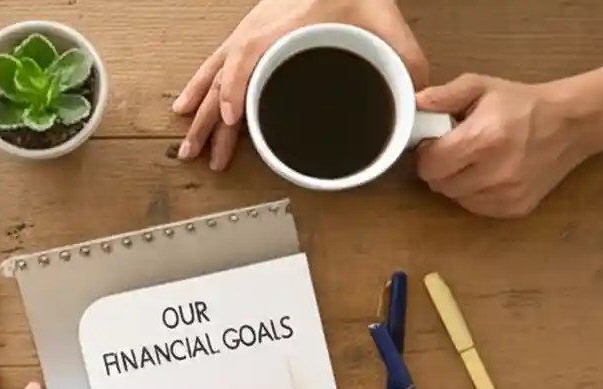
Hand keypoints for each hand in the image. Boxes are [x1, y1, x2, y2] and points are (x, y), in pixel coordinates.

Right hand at [172, 0, 426, 170]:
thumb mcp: (383, 18)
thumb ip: (404, 58)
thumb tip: (416, 101)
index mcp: (286, 26)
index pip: (250, 55)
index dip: (236, 88)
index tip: (232, 120)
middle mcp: (258, 31)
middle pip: (223, 77)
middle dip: (209, 120)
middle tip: (199, 156)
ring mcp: (247, 34)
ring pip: (213, 75)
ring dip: (199, 113)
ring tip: (187, 149)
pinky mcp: (246, 37)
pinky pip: (214, 64)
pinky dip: (198, 88)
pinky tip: (185, 109)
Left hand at [415, 74, 595, 217]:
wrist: (571, 124)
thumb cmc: (521, 104)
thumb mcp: (481, 87)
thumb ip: (445, 95)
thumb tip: (415, 105)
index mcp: (484, 139)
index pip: (430, 165)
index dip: (427, 153)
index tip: (436, 142)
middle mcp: (495, 172)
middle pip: (439, 185)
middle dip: (439, 168)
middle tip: (454, 151)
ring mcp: (507, 194)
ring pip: (456, 198)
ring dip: (457, 182)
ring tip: (474, 161)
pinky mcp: (516, 208)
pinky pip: (477, 207)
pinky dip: (475, 193)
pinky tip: (489, 174)